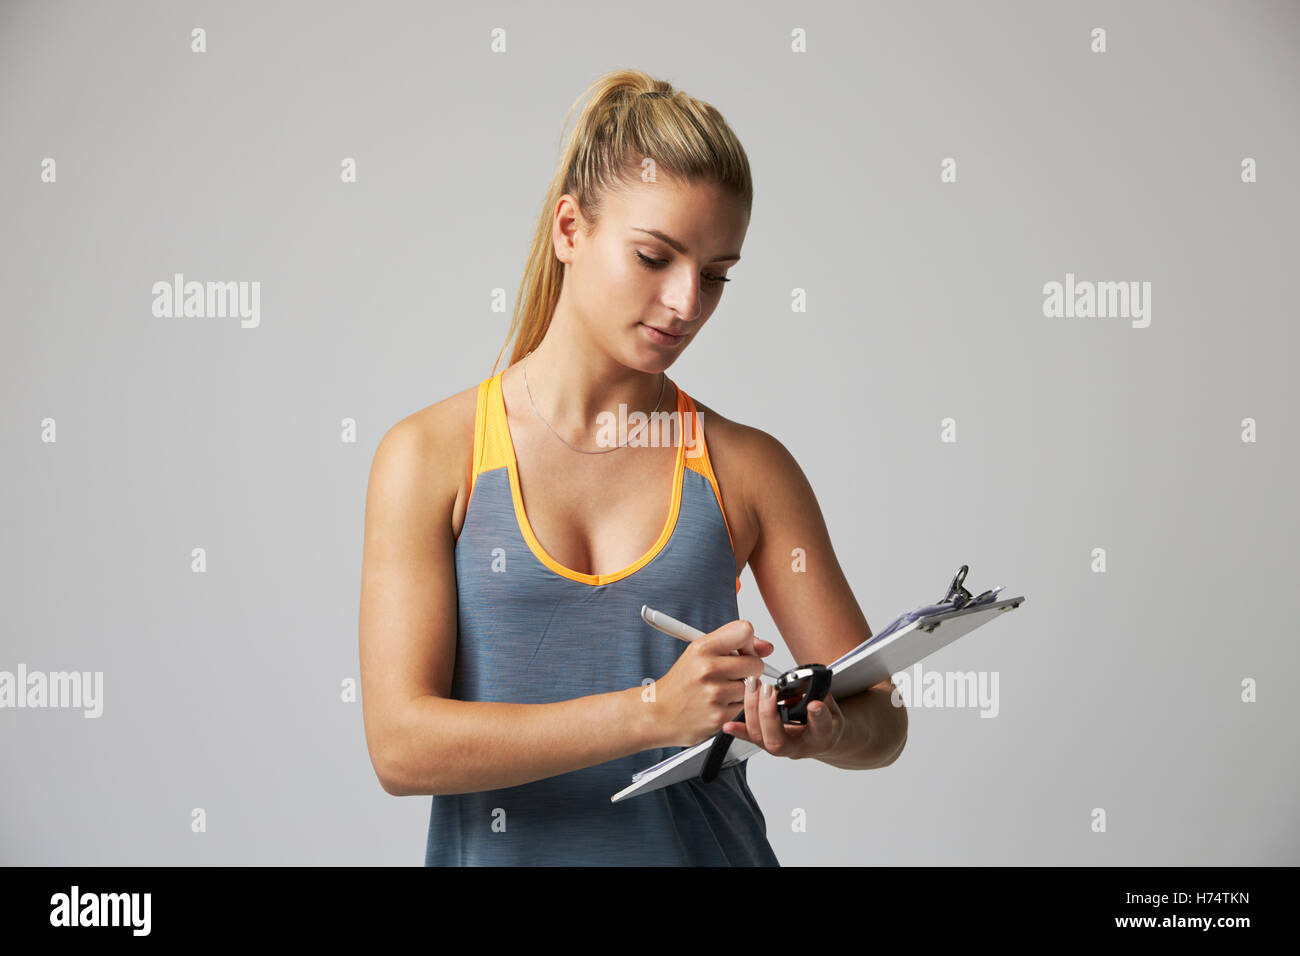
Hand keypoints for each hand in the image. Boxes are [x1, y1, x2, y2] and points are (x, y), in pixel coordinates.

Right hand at [653, 620, 773, 747]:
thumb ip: (733, 643)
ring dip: (742, 690)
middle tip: (731, 674)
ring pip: (752, 687)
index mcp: (702, 648)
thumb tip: (766, 647)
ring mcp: (714, 694)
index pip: (745, 631)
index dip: (748, 642)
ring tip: (720, 691)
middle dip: (749, 669)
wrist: (658, 713)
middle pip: (756, 662)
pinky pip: (745, 707)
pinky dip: (736, 707)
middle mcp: (708, 669)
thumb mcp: (698, 653)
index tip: (741, 651)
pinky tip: (718, 705)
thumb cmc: (680, 683)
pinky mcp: (720, 717)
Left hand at [722, 678, 843, 760]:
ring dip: (753, 712)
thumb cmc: (825, 721)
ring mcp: (780, 747)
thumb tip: (802, 678)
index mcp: (822, 736)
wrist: (822, 739)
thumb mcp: (831, 704)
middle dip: (769, 714)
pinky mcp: (766, 742)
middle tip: (769, 690)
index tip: (814, 704)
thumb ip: (818, 693)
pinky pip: (750, 738)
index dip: (818, 717)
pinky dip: (739, 730)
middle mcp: (798, 747)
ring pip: (760, 738)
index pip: (821, 728)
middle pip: (778, 740)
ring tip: (753, 687)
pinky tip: (729, 724)